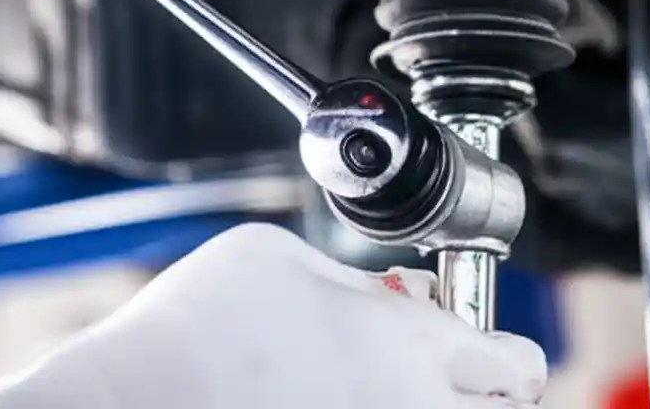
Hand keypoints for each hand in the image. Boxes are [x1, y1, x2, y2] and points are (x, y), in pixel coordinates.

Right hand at [0, 224, 546, 408]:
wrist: (134, 399)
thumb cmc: (202, 323)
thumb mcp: (285, 256)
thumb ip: (357, 278)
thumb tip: (397, 299)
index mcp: (410, 346)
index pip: (516, 362)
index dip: (505, 351)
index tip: (485, 345)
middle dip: (488, 395)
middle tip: (448, 377)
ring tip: (384, 392)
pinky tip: (334, 404)